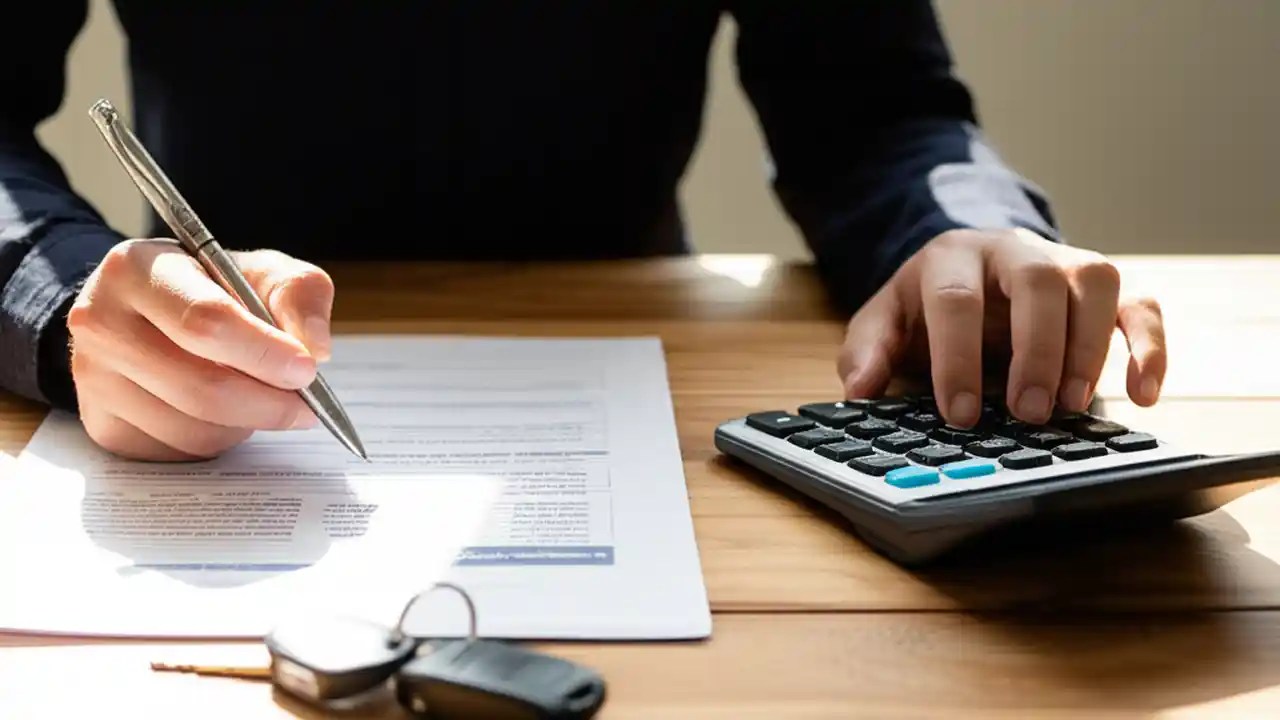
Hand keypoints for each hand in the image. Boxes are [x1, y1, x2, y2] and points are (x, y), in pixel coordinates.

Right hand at [67, 240, 334, 460]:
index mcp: (138, 270)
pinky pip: (178, 452)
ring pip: (193, 429)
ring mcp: (94, 379)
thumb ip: (299, 295)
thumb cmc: (214, 290)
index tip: (307, 370)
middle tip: (306, 405)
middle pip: (201, 387)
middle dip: (268, 403)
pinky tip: (223, 412)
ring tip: (258, 396)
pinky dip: (218, 440)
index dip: (264, 352)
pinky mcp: (103, 425)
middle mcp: (101, 322)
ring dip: (245, 423)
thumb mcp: (262, 271)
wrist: (151, 314)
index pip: (205, 322)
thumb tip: (314, 349)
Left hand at [836, 228, 1165, 427]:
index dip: (957, 357)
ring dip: (1089, 347)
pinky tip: (1144, 392)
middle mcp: (1012, 251)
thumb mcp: (884, 323)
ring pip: (1095, 281)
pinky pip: (1141, 303)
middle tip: (1027, 413)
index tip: (959, 413)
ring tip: (1071, 406)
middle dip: (1035, 350)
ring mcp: (1064, 262)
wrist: (968, 269)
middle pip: (1036, 281)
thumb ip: (867, 352)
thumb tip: (861, 388)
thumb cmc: (926, 308)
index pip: (956, 300)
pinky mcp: (1103, 288)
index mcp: (951, 259)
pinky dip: (1150, 345)